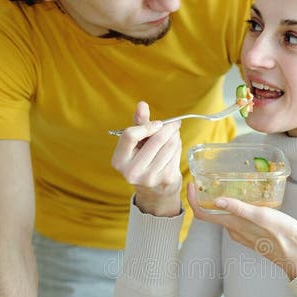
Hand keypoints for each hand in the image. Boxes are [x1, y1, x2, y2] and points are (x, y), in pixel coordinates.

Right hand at [111, 101, 181, 216]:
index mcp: (119, 161)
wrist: (154, 192)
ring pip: (169, 146)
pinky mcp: (165, 180)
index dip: (146, 125)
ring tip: (174, 135)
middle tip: (175, 124)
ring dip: (175, 137)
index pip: (130, 135)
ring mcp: (149, 178)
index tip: (157, 123)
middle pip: (155, 139)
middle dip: (168, 128)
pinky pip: (176, 154)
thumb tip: (142, 104)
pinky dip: (178, 147)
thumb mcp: (136, 143)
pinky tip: (175, 147)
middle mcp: (131, 172)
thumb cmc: (143, 160)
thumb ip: (139, 124)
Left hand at [188, 184, 296, 279]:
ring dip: (224, 201)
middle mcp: (233, 230)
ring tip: (231, 185)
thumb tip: (217, 201)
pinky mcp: (250, 234)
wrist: (295, 255)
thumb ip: (239, 209)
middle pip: (212, 213)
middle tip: (210, 179)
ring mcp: (241, 233)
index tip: (191, 185)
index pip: (202, 214)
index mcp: (233, 224)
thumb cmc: (282, 234)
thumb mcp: (262, 216)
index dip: (193, 200)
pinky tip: (248, 199)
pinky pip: (237, 219)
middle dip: (208, 197)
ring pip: (225, 216)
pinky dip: (236, 208)